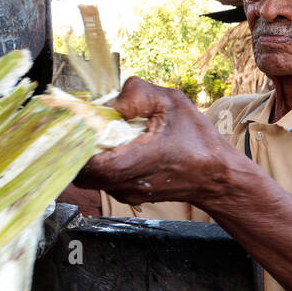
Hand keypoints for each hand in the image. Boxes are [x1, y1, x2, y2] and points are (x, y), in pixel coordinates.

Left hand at [74, 77, 236, 207]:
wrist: (217, 176)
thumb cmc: (198, 140)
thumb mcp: (171, 102)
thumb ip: (136, 94)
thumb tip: (107, 102)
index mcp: (133, 162)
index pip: (84, 160)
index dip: (74, 139)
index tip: (76, 120)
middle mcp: (124, 184)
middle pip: (79, 170)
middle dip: (77, 145)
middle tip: (85, 125)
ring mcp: (124, 194)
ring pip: (87, 176)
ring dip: (88, 154)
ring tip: (102, 134)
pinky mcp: (127, 196)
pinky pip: (101, 180)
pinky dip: (100, 163)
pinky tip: (116, 147)